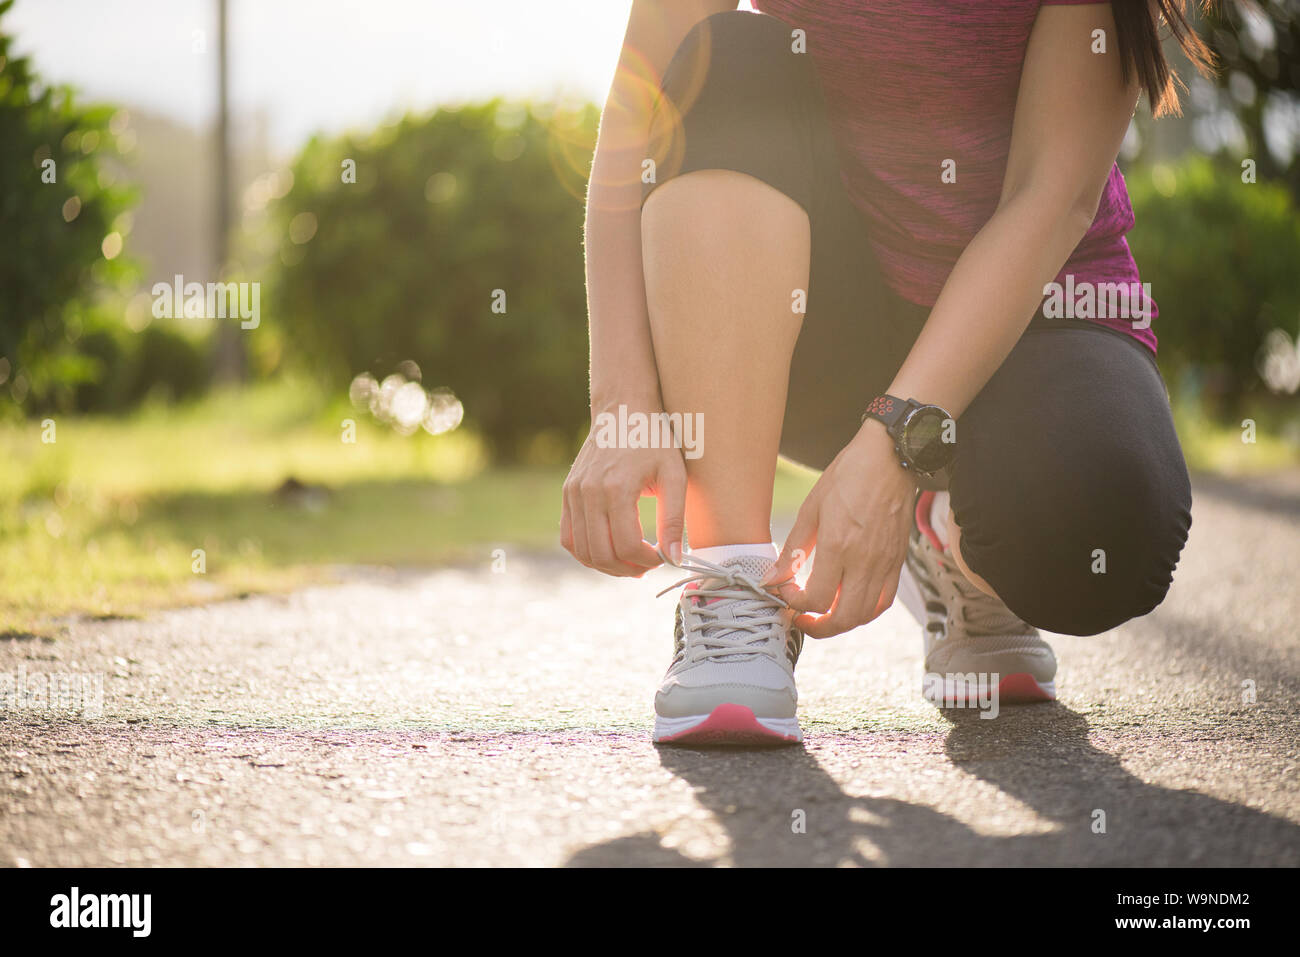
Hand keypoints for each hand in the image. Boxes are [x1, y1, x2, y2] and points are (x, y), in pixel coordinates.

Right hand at [560, 415, 685, 576]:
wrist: (622, 411)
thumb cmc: (653, 440)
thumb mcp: (674, 475)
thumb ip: (674, 518)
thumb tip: (674, 559)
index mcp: (617, 487)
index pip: (627, 545)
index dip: (647, 561)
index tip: (662, 558)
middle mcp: (588, 492)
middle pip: (601, 553)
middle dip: (628, 569)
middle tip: (647, 566)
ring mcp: (573, 493)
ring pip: (582, 550)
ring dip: (607, 566)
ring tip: (630, 563)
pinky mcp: (567, 493)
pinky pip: (568, 537)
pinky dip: (586, 552)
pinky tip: (609, 550)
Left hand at [762, 420, 914, 637]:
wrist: (891, 458)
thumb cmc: (848, 476)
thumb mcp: (812, 508)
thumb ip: (793, 548)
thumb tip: (772, 578)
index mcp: (838, 545)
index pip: (817, 598)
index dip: (796, 604)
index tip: (786, 592)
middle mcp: (864, 560)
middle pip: (843, 618)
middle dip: (817, 627)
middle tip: (800, 618)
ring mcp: (884, 564)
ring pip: (865, 615)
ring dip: (840, 624)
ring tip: (822, 614)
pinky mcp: (897, 561)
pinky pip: (884, 601)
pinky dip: (865, 612)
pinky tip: (849, 604)